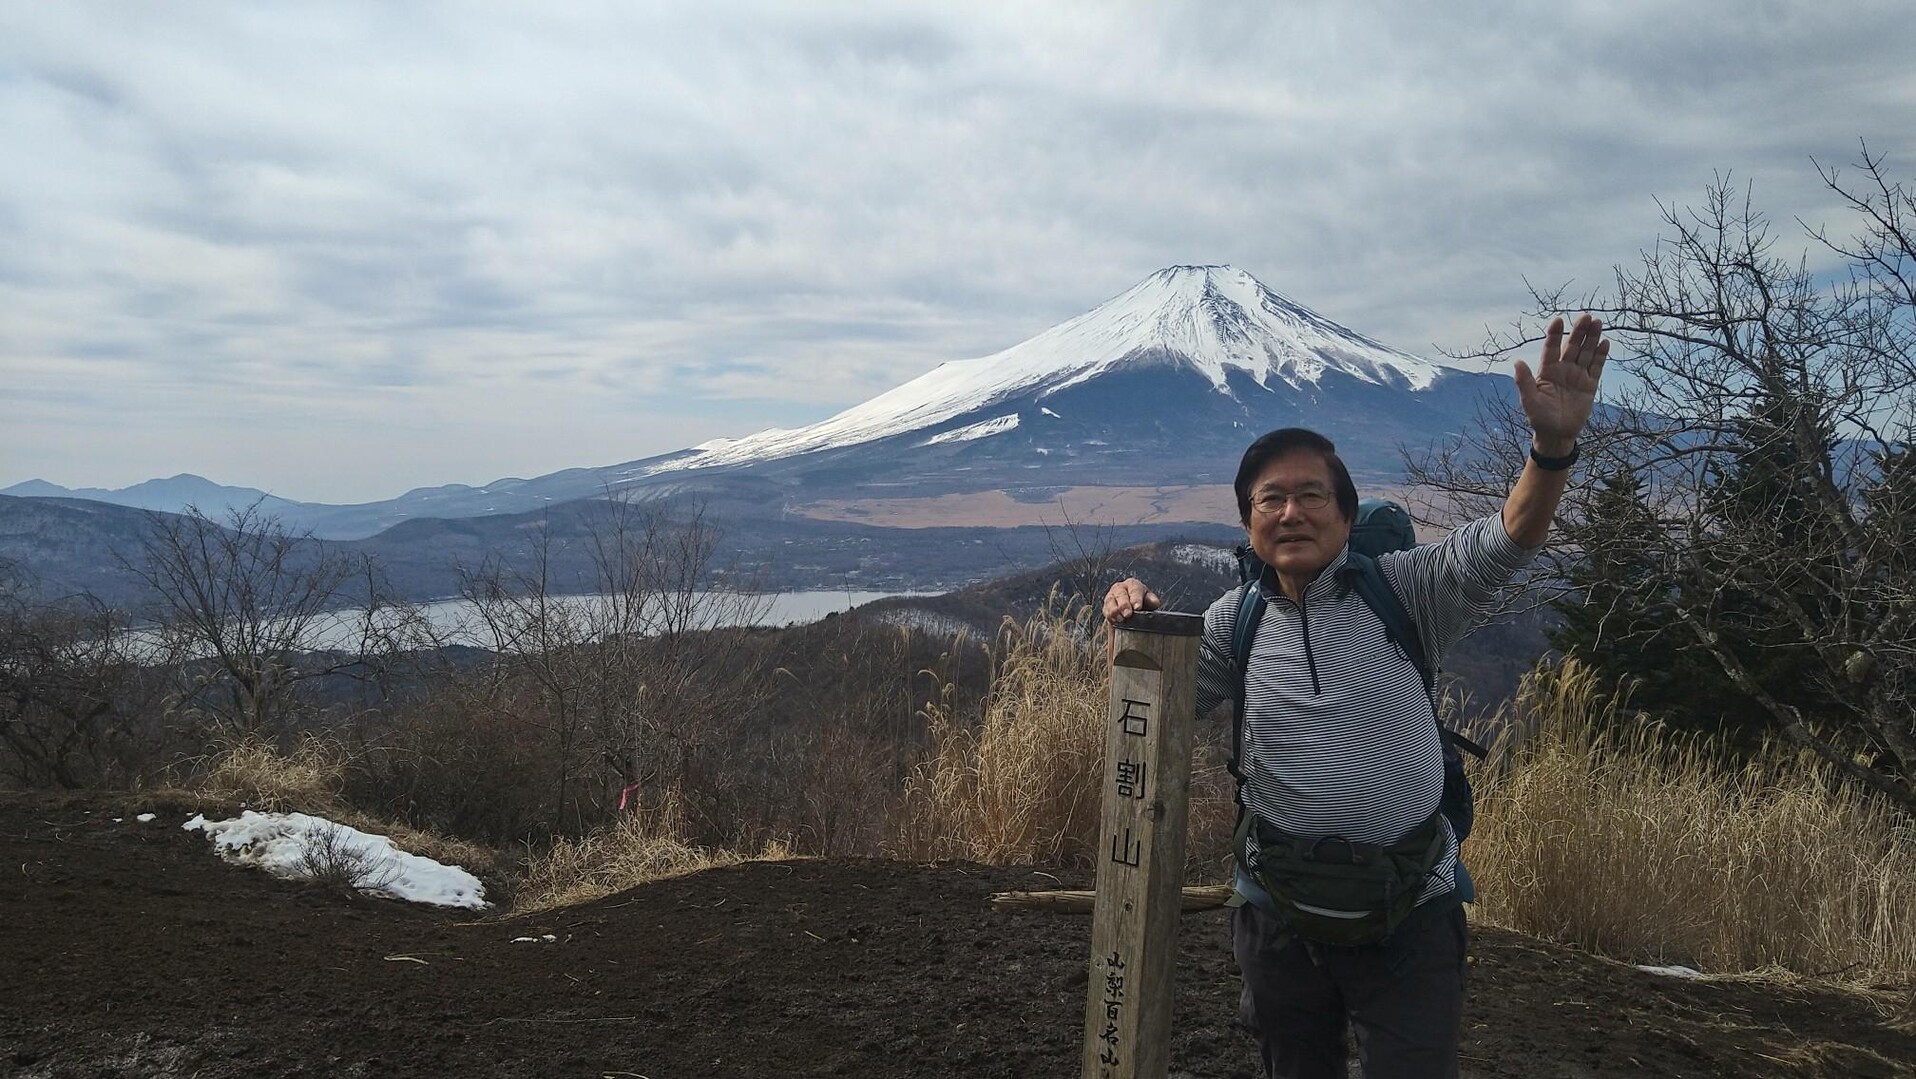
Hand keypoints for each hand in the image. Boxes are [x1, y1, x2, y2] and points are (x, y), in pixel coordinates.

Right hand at [1103, 578, 1159, 622]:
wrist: (1132, 606)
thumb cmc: (1142, 602)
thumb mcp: (1149, 600)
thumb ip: (1152, 600)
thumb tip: (1154, 602)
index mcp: (1132, 584)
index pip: (1134, 590)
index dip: (1136, 599)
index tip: (1137, 607)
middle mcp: (1120, 588)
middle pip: (1120, 595)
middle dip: (1124, 605)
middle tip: (1128, 614)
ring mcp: (1111, 596)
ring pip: (1110, 602)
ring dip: (1115, 611)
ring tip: (1121, 620)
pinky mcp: (1106, 606)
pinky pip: (1106, 610)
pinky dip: (1110, 616)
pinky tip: (1115, 622)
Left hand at [1515, 314, 1608, 451]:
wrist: (1556, 433)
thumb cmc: (1539, 417)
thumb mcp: (1529, 400)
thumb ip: (1524, 381)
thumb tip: (1517, 362)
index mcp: (1547, 371)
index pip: (1551, 348)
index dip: (1555, 335)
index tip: (1558, 320)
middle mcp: (1563, 369)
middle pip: (1572, 346)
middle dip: (1579, 332)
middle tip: (1586, 316)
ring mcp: (1577, 375)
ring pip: (1586, 353)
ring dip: (1592, 338)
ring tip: (1597, 323)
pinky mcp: (1590, 384)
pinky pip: (1596, 367)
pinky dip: (1601, 355)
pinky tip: (1604, 343)